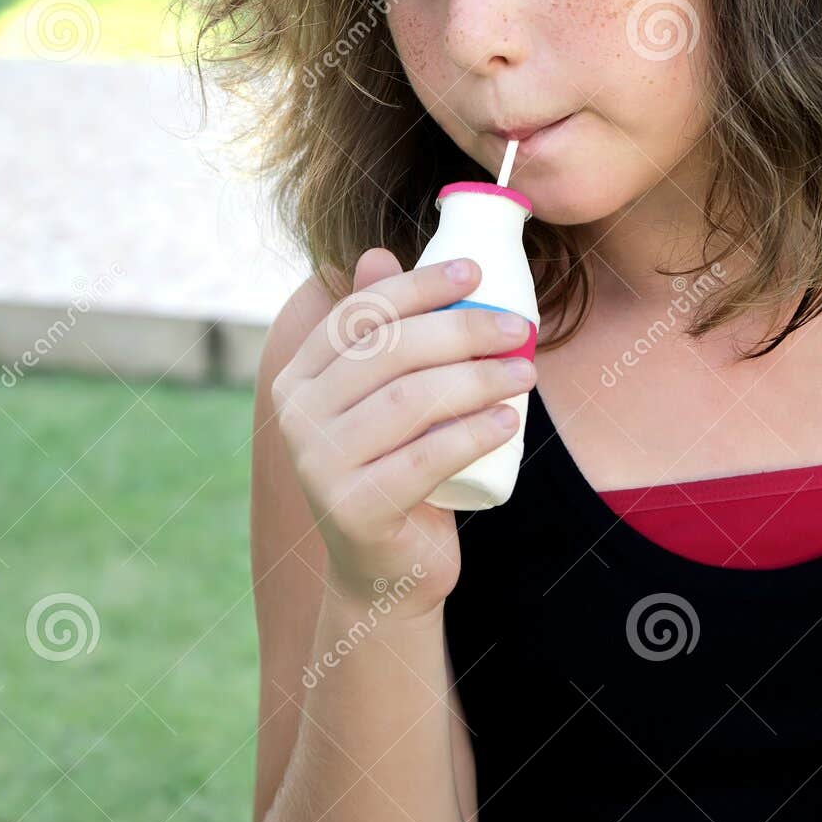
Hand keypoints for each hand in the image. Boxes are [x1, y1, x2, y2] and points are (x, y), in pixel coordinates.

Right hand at [271, 246, 534, 617]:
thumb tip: (377, 253)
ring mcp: (319, 465)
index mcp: (299, 377)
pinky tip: (510, 420)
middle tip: (519, 328)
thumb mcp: (385, 396)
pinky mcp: (354, 510)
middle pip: (389, 352)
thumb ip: (380, 329)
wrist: (384, 569)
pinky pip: (424, 459)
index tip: (477, 272)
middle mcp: (296, 416)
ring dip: (477, 378)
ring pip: (410, 400)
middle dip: (461, 329)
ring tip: (525, 372)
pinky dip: (473, 434)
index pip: (361, 313)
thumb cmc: (395, 466)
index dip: (419, 285)